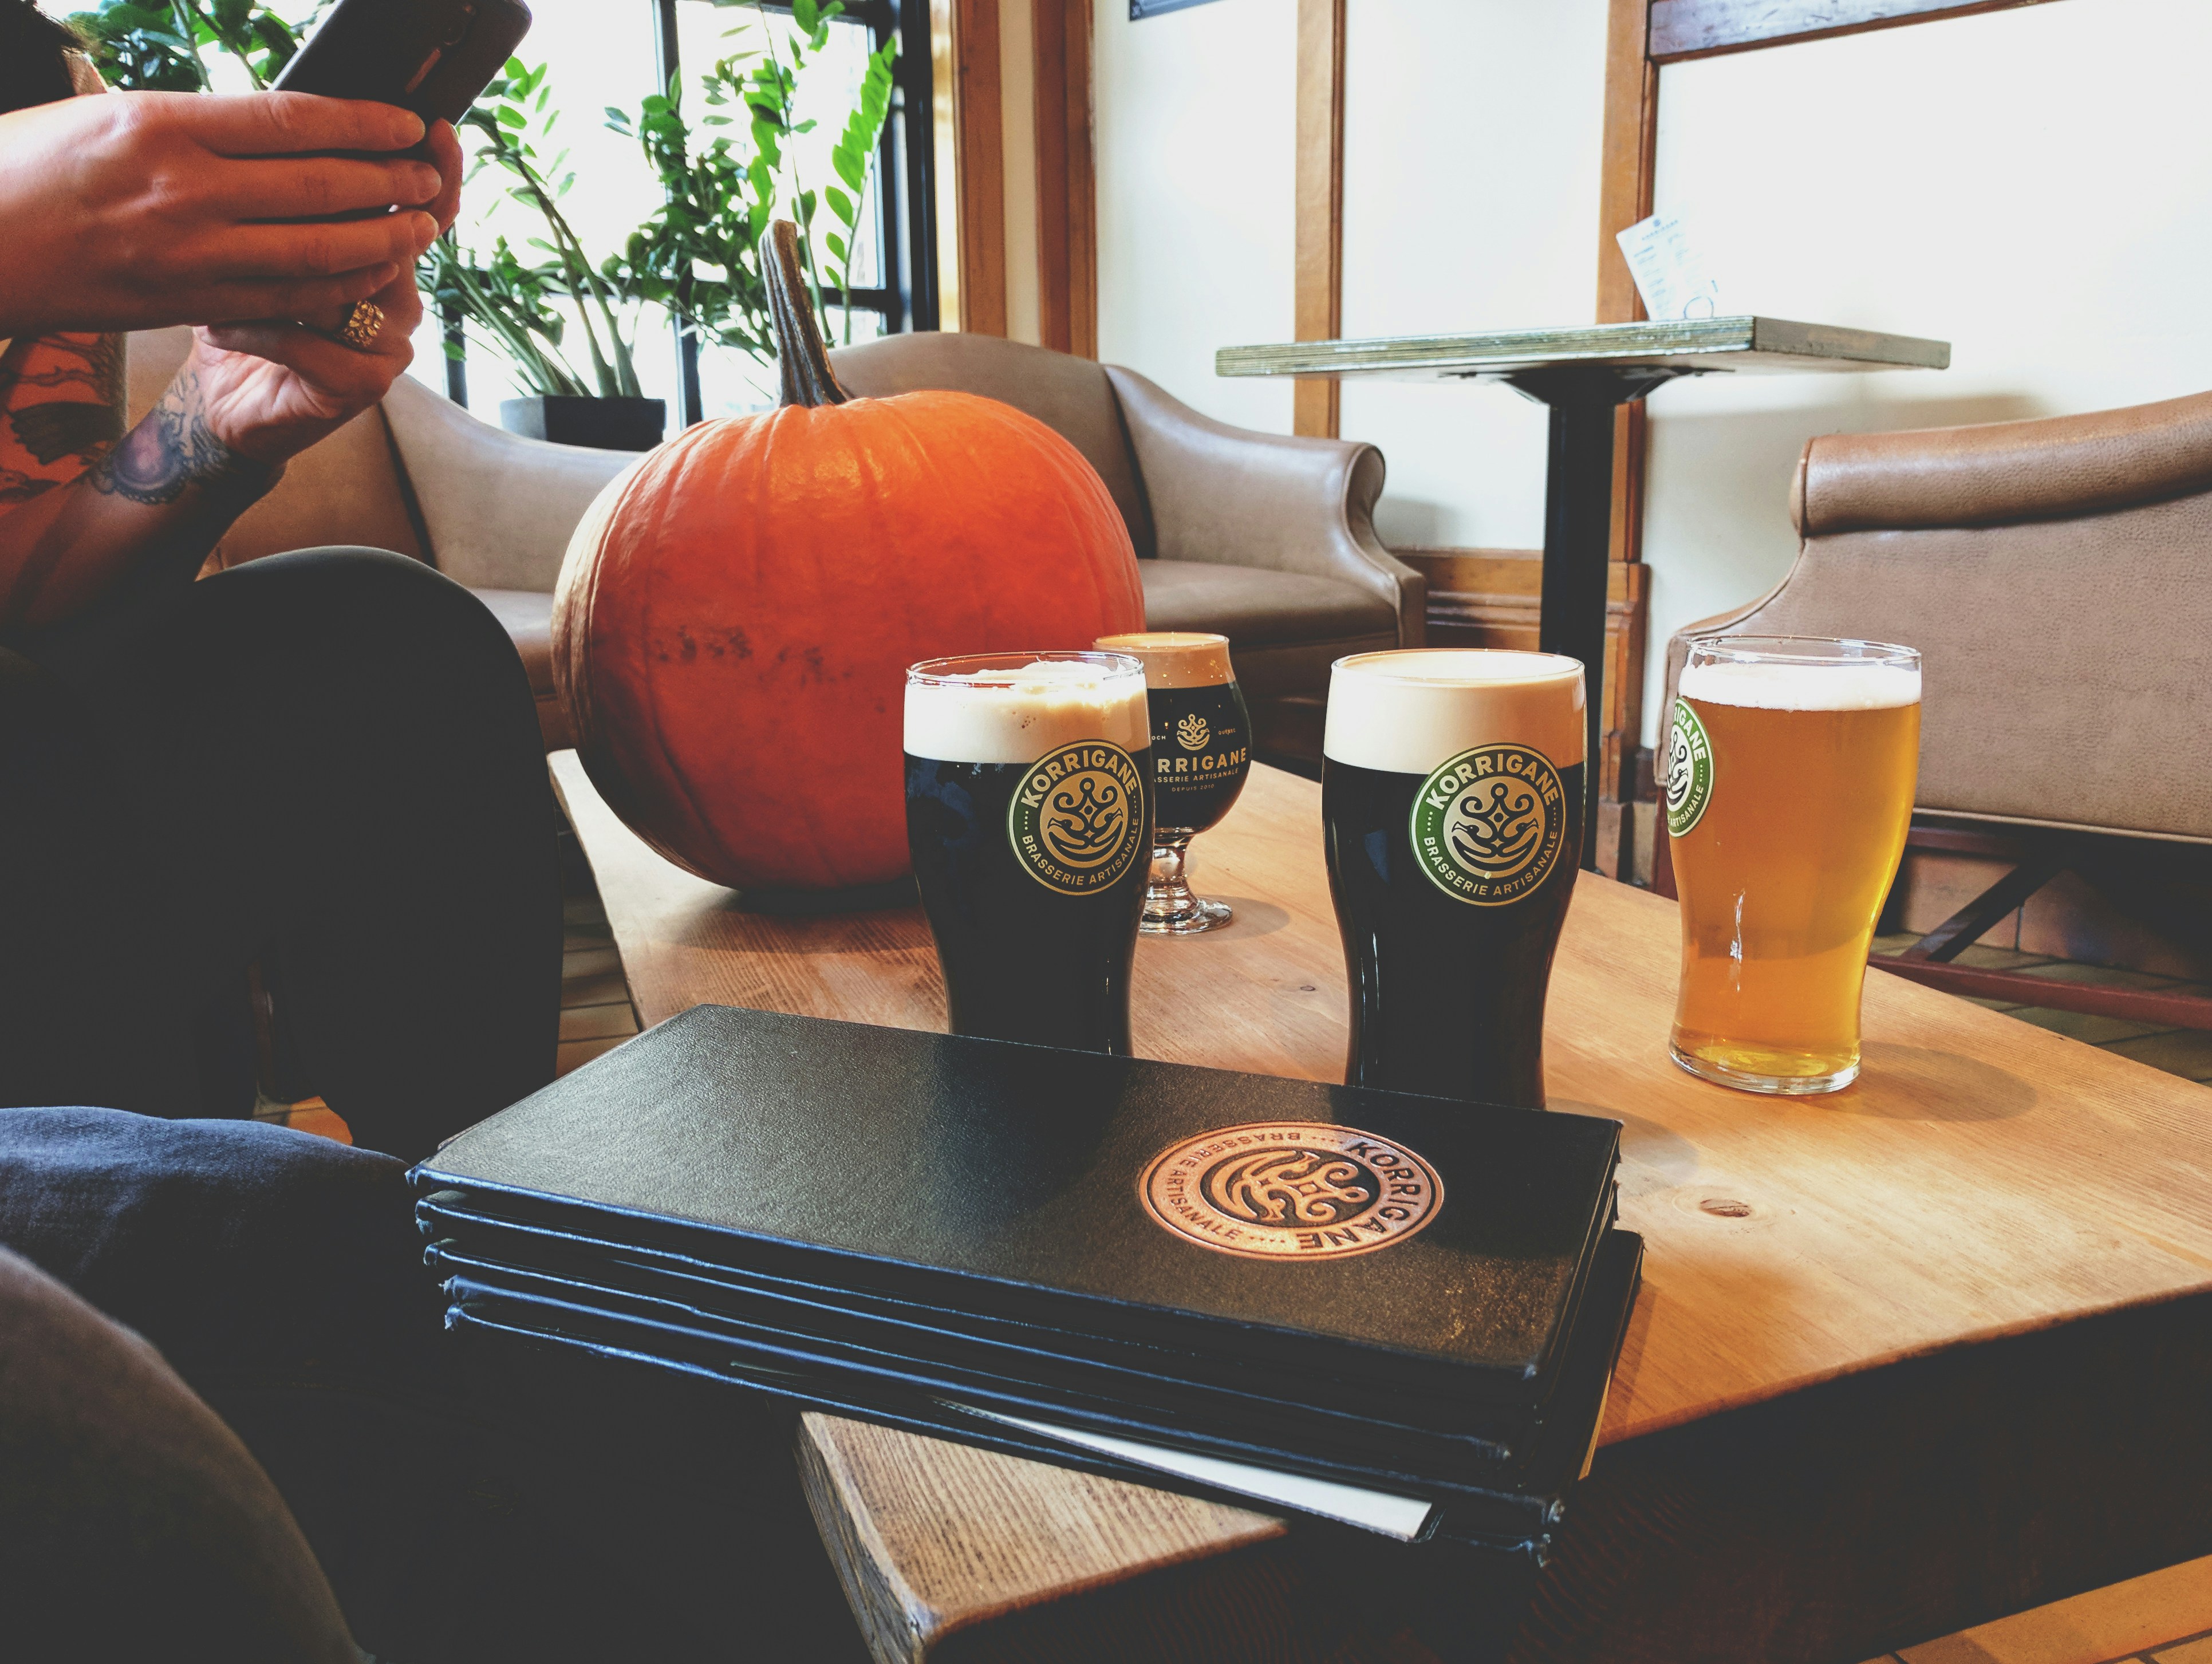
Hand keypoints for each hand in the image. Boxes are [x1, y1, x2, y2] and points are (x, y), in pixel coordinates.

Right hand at [0, 91, 444, 338]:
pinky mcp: (189, 302)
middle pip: (321, 186)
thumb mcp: (112, 115)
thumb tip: (276, 125)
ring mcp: (190, 252)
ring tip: (420, 228)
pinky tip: (371, 273)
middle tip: (428, 178)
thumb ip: (196, 123)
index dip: (365, 124)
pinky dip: (339, 284)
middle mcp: (185, 189)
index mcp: (165, 124)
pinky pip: (287, 296)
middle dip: (390, 182)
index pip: (294, 120)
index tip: (406, 125)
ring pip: (317, 248)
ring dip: (382, 239)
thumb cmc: (34, 165)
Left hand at [179, 121, 462, 468]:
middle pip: (386, 240)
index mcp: (385, 257)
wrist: (225, 404)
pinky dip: (255, 331)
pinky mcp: (365, 383)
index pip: (426, 208)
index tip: (433, 127)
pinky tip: (215, 327)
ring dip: (269, 280)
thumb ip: (293, 202)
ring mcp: (390, 343)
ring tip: (211, 276)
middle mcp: (401, 298)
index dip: (438, 169)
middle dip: (327, 216)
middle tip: (248, 203)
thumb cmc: (237, 312)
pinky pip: (312, 342)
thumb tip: (283, 132)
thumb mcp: (260, 245)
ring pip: (342, 288)